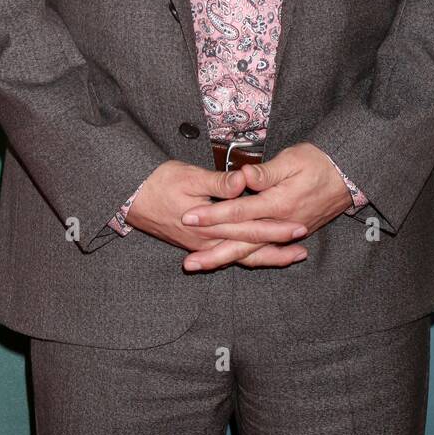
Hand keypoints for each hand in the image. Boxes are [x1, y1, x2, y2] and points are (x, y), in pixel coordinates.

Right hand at [125, 160, 310, 270]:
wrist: (130, 197)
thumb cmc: (158, 182)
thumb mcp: (188, 176)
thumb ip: (218, 183)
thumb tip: (244, 182)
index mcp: (209, 225)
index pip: (250, 228)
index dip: (275, 228)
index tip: (298, 227)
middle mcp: (207, 241)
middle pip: (248, 249)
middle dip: (277, 250)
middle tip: (303, 251)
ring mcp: (202, 245)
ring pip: (239, 256)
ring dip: (265, 257)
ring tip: (289, 258)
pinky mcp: (197, 243)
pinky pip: (227, 255)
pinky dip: (246, 255)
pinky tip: (257, 254)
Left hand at [177, 142, 352, 270]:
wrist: (347, 175)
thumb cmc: (318, 162)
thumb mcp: (292, 159)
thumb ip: (266, 173)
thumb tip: (244, 177)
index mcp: (278, 203)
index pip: (238, 211)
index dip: (212, 214)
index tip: (189, 216)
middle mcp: (280, 224)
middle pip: (241, 243)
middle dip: (213, 252)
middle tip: (188, 262)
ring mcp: (285, 233)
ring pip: (251, 252)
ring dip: (225, 259)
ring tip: (201, 265)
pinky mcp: (290, 235)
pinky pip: (264, 252)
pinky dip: (247, 259)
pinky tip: (230, 262)